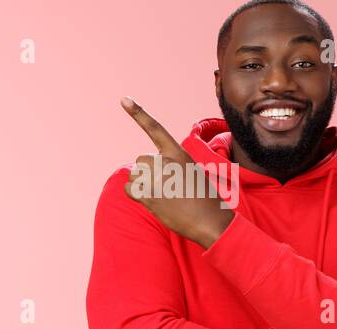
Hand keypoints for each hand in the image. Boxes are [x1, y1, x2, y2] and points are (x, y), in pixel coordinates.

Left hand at [121, 97, 233, 248]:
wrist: (212, 221)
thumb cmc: (206, 200)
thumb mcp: (193, 173)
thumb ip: (172, 166)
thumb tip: (146, 172)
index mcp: (179, 154)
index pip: (156, 130)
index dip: (138, 114)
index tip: (124, 99)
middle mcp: (165, 162)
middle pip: (141, 161)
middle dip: (148, 173)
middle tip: (168, 188)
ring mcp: (156, 178)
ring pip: (135, 176)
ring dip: (143, 186)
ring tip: (164, 196)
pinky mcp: (148, 194)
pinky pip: (130, 189)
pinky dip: (137, 196)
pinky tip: (154, 202)